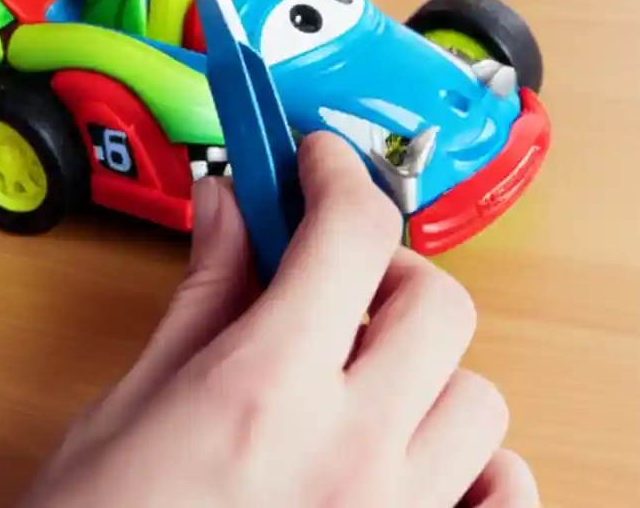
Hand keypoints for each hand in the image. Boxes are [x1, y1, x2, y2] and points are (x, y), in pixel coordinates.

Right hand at [18, 133, 540, 507]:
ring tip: (363, 388)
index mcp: (263, 394)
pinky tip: (425, 461)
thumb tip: (231, 210)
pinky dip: (481, 468)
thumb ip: (204, 298)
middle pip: (440, 305)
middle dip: (388, 273)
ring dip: (427, 375)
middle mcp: (350, 455)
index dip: (336, 176)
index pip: (351, 235)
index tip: (318, 165)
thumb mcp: (131, 409)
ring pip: (478, 397)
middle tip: (336, 282)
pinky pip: (508, 496)